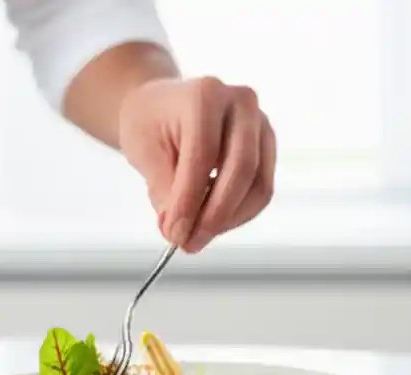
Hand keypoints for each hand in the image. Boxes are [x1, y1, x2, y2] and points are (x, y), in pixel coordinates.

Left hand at [119, 77, 275, 252]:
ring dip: (229, 220)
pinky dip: (238, 213)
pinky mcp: (267, 145)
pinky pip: (261, 189)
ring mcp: (260, 123)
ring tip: (197, 235)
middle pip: (241, 171)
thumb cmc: (151, 122)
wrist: (162, 105)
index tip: (174, 233)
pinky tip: (212, 219)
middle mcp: (241, 103)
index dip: (190, 201)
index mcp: (205, 95)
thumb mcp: (143, 151)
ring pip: (258, 186)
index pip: (203, 157)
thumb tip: (179, 228)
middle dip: (214, 216)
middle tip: (189, 242)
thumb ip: (163, 190)